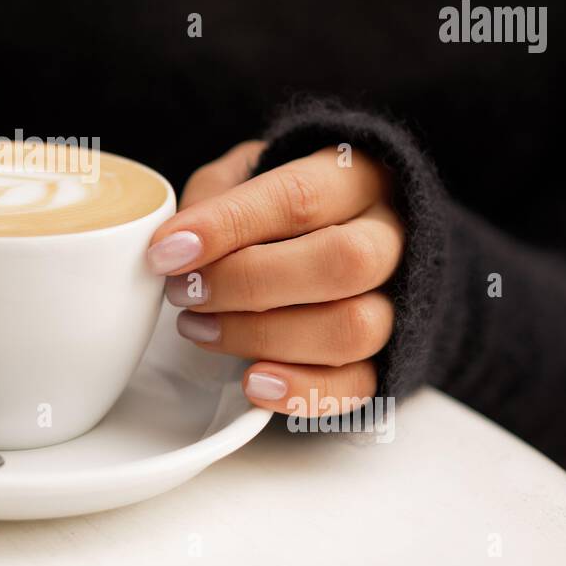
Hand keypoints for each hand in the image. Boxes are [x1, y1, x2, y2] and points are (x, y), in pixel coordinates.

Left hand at [146, 141, 403, 414]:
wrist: (331, 233)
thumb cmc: (279, 203)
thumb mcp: (242, 175)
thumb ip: (213, 199)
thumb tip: (176, 246)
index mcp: (356, 175)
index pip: (300, 197)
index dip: (228, 226)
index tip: (167, 251)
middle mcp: (390, 235)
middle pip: (343, 261)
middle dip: (248, 283)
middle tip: (185, 292)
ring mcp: (398, 300)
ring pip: (354, 326)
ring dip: (263, 336)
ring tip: (200, 329)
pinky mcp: (388, 358)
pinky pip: (359, 384)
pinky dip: (301, 390)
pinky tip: (252, 380)